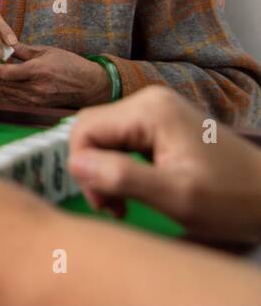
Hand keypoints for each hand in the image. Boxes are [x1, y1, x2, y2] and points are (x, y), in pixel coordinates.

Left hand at [0, 44, 109, 108]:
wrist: (92, 86)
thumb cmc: (72, 65)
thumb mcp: (48, 52)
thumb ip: (24, 51)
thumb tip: (4, 45)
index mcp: (37, 72)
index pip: (5, 72)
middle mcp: (34, 89)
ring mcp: (35, 99)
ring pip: (3, 90)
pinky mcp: (36, 104)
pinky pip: (12, 96)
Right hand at [68, 86, 260, 243]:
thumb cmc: (230, 199)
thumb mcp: (176, 196)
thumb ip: (122, 177)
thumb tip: (75, 164)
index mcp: (150, 111)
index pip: (84, 129)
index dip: (82, 167)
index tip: (104, 203)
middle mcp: (148, 99)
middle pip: (91, 130)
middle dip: (92, 170)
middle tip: (112, 206)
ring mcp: (155, 108)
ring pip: (103, 135)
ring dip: (104, 170)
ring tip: (123, 202)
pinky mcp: (160, 121)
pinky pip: (121, 138)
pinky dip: (119, 165)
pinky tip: (133, 187)